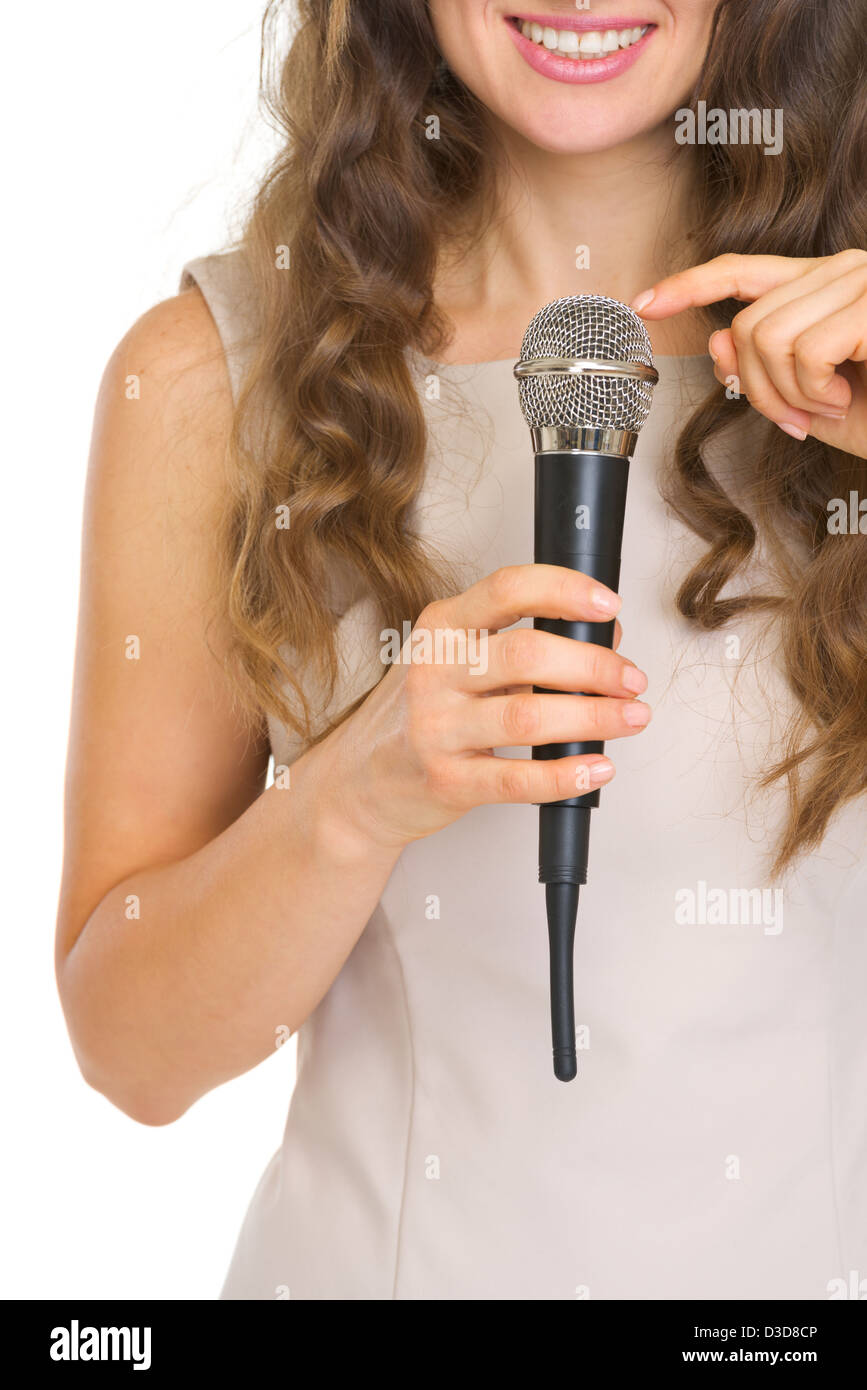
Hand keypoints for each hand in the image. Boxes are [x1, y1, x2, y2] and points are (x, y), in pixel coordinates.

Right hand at [318, 565, 652, 851]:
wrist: (358, 783)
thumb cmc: (419, 715)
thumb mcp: (456, 663)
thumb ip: (520, 645)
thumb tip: (604, 636)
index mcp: (441, 628)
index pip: (507, 589)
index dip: (564, 590)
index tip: (608, 604)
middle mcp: (434, 671)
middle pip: (527, 654)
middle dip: (594, 666)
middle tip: (631, 678)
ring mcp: (436, 727)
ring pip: (529, 717)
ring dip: (594, 718)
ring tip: (630, 717)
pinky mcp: (447, 781)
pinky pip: (518, 779)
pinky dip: (567, 774)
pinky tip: (597, 767)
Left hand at [631, 250, 866, 456]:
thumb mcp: (805, 400)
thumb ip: (759, 371)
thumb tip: (714, 340)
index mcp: (822, 286)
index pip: (742, 271)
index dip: (688, 284)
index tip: (644, 302)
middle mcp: (842, 270)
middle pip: (745, 324)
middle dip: (757, 387)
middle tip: (795, 417)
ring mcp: (862, 281)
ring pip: (766, 338)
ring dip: (787, 394)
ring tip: (827, 406)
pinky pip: (803, 352)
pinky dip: (814, 392)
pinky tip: (844, 398)